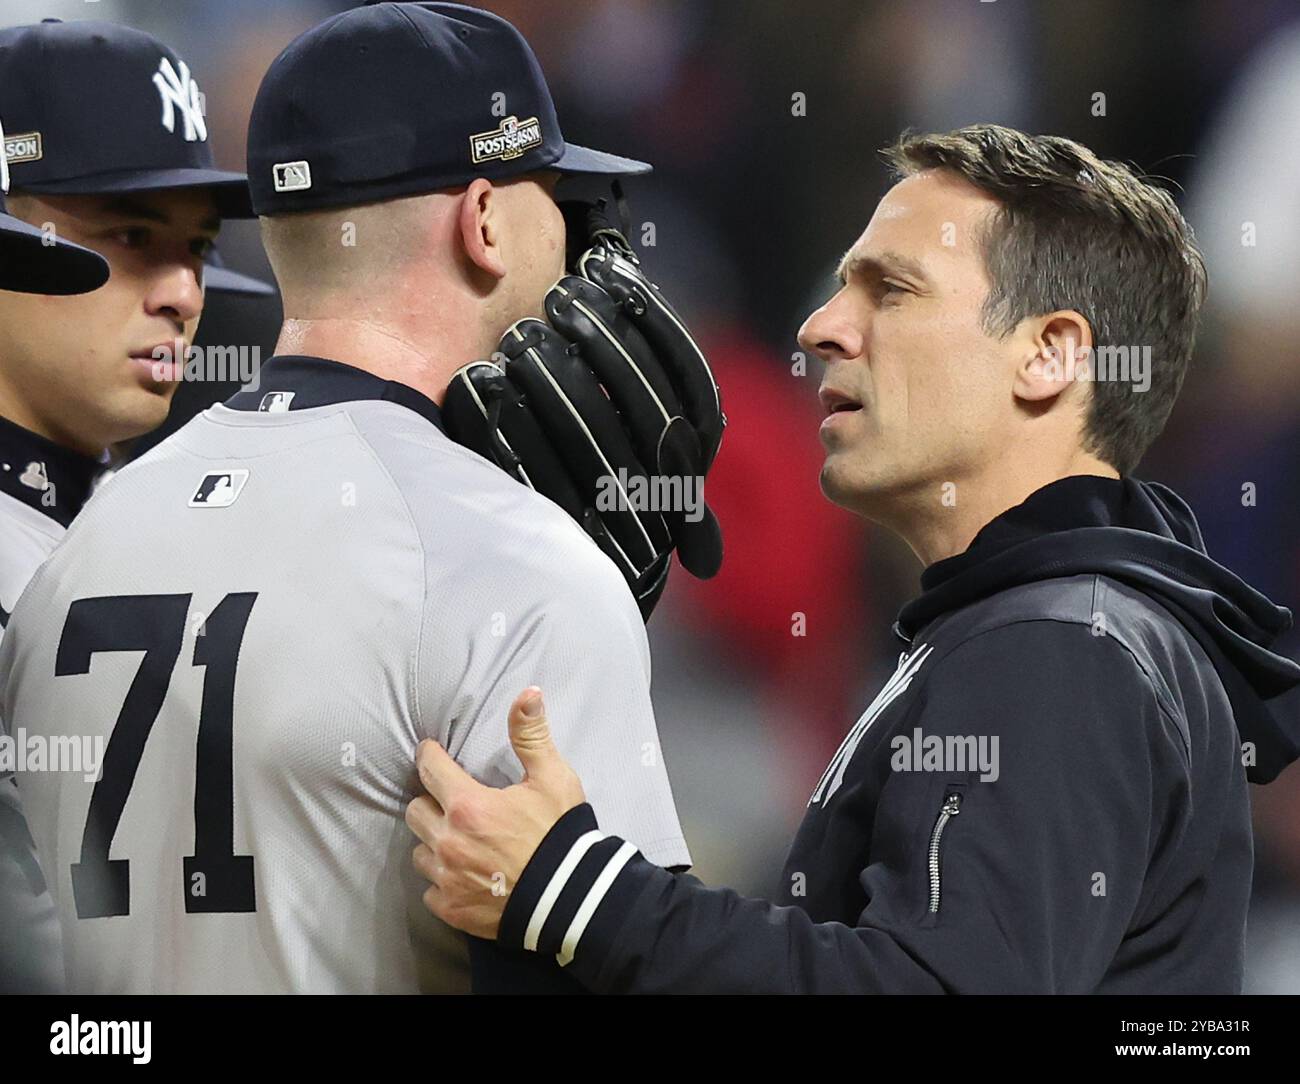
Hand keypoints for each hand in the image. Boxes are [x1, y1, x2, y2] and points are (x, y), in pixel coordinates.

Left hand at [405, 687, 586, 938]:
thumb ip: (531, 735)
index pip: (429, 769)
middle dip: (431, 802)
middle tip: (453, 802)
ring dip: (434, 842)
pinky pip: (430, 889)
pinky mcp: (452, 908)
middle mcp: (449, 841)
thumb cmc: (561, 834)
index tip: (432, 753)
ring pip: (420, 851)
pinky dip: (443, 880)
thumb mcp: (552, 778)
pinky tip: (464, 874)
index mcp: (468, 805)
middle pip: (415, 811)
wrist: (571, 898)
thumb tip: (528, 692)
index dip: (429, 756)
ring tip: (458, 841)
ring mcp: (447, 878)